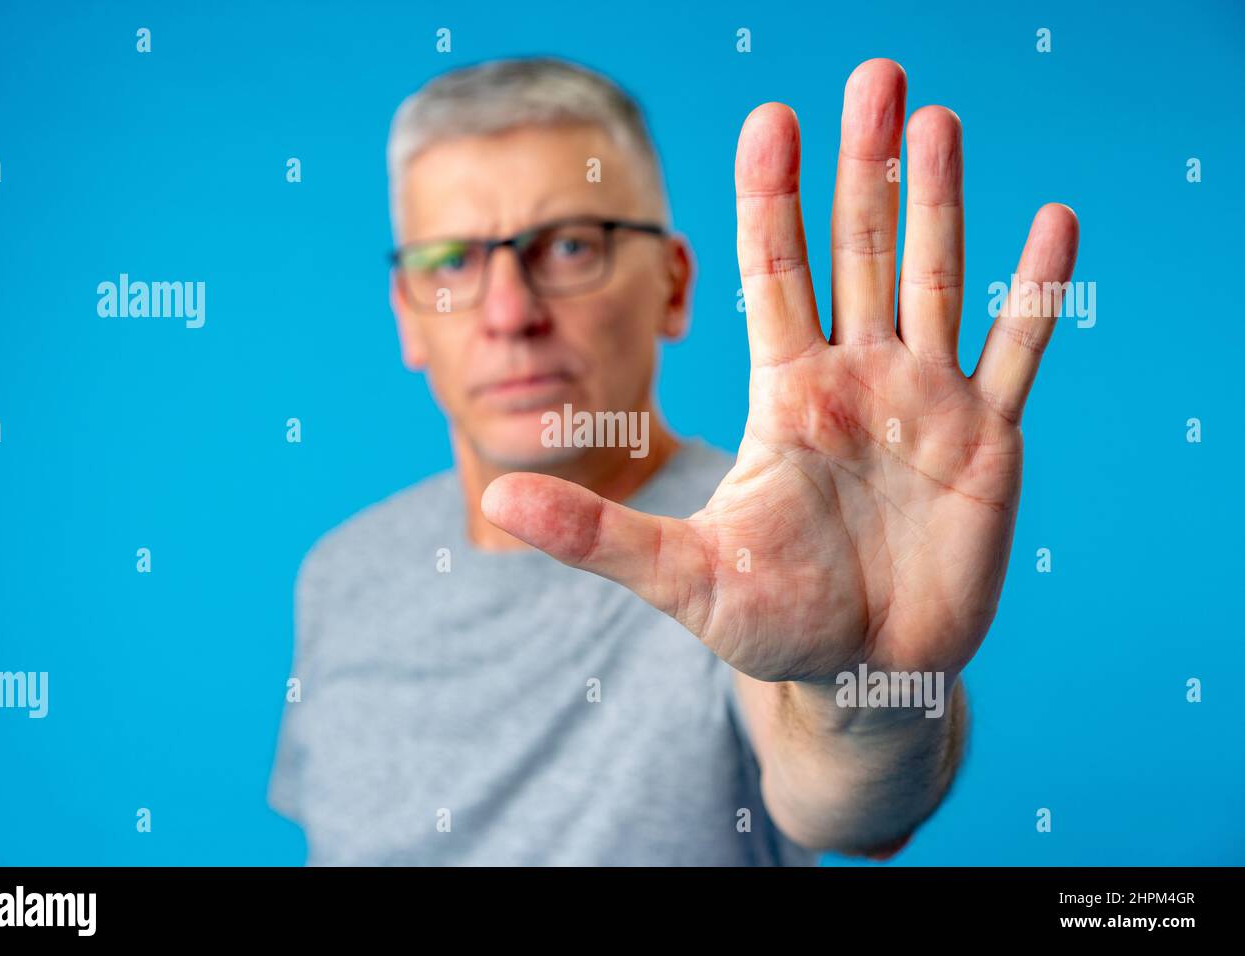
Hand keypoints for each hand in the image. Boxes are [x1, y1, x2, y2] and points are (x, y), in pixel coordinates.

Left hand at [481, 59, 1078, 684]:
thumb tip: (491, 495)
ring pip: (933, 280)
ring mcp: (925, 403)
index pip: (774, 276)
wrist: (861, 675)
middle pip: (858, 252)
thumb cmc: (770, 622)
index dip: (771, 201)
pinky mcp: (987, 441)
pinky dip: (1036, 293)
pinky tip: (1054, 223)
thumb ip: (595, 534)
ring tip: (940, 120)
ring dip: (940, 202)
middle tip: (874, 75)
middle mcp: (856, 380)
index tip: (770, 120)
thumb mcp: (680, 576)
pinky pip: (1017, 352)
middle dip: (865, 166)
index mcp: (786, 394)